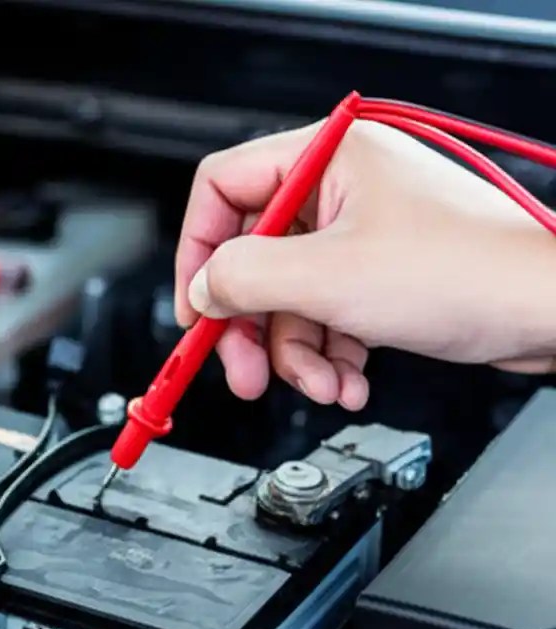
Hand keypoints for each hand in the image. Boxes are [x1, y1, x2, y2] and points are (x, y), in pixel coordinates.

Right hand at [175, 119, 555, 409]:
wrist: (553, 310)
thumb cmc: (471, 272)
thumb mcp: (328, 278)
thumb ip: (245, 278)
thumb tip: (202, 287)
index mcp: (325, 158)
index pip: (223, 188)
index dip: (199, 252)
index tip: (196, 307)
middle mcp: (341, 187)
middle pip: (253, 255)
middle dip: (250, 325)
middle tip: (242, 368)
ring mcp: (362, 231)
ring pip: (289, 296)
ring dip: (296, 352)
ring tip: (321, 383)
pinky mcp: (382, 272)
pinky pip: (326, 313)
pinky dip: (329, 354)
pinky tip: (347, 380)